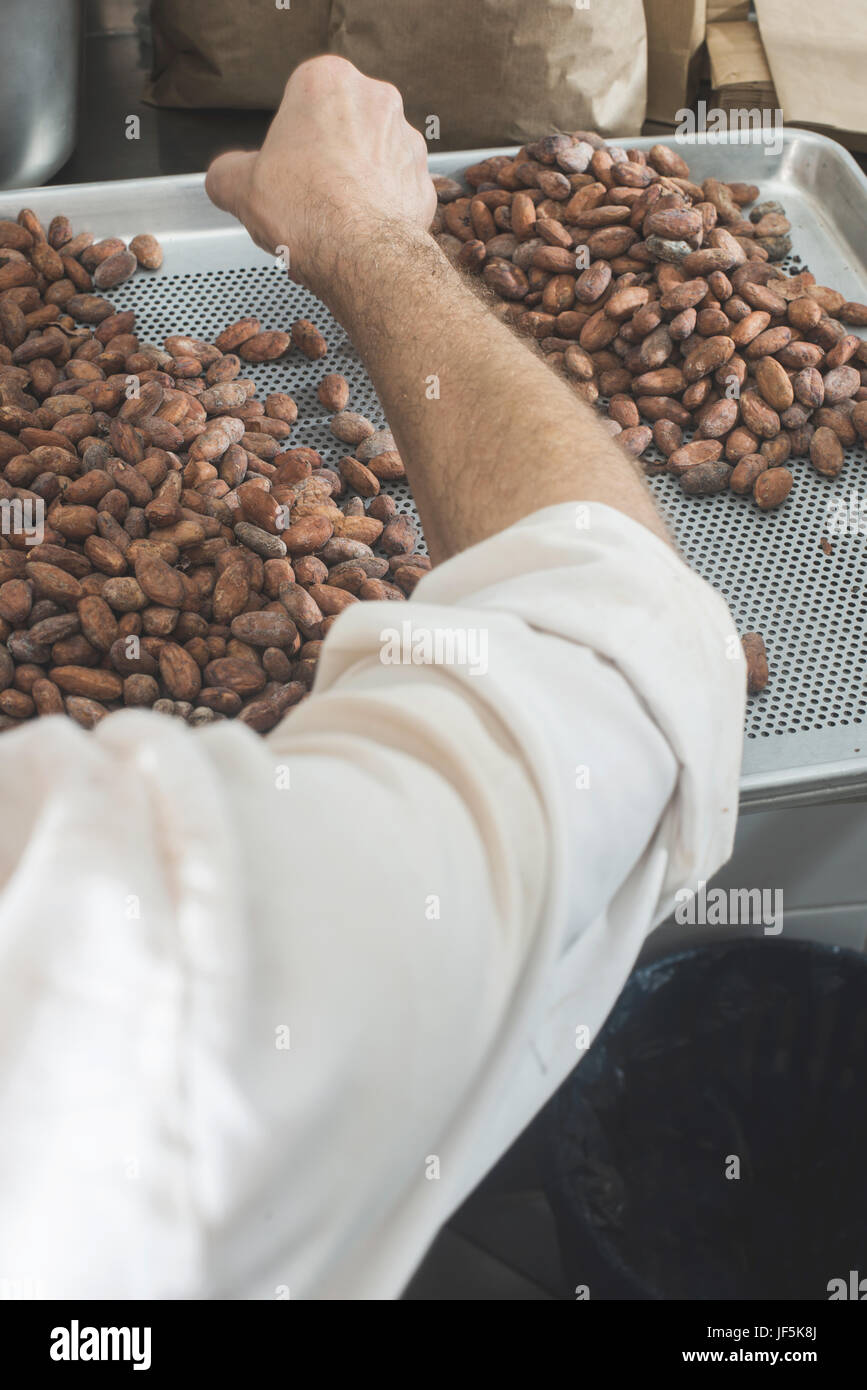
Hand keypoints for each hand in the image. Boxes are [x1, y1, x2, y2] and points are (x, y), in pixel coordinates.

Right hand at [205, 56, 435, 299]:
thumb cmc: (308, 210)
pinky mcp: (423, 181)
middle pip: (339, 130)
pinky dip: (379, 210)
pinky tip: (358, 232)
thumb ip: (226, 173)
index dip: (287, 141)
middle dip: (323, 162)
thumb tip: (223, 179)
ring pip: (370, 161)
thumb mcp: (237, 187)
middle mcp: (375, 100)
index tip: (281, 167)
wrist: (360, 256)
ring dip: (353, 184)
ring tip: (330, 221)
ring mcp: (406, 141)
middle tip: (303, 196)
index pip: (300, 101)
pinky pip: (394, 193)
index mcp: (327, 81)